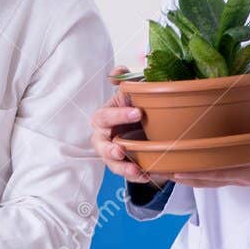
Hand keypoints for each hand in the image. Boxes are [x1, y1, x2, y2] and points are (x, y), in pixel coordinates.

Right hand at [91, 66, 160, 184]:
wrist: (140, 126)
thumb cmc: (130, 108)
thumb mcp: (129, 92)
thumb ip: (124, 80)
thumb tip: (118, 71)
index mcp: (103, 118)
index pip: (105, 116)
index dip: (118, 115)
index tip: (138, 113)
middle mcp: (103, 138)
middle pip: (101, 145)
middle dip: (111, 149)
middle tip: (122, 150)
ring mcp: (111, 154)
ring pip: (112, 164)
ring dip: (123, 168)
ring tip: (135, 170)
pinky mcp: (123, 166)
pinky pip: (127, 174)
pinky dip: (137, 177)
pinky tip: (148, 177)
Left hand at [169, 138, 249, 212]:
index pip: (216, 173)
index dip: (195, 172)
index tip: (174, 170)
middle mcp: (241, 174)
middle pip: (206, 177)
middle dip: (183, 174)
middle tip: (159, 169)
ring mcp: (243, 171)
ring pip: (211, 173)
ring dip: (190, 171)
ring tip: (168, 166)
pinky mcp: (247, 165)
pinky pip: (222, 167)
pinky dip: (206, 164)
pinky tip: (197, 157)